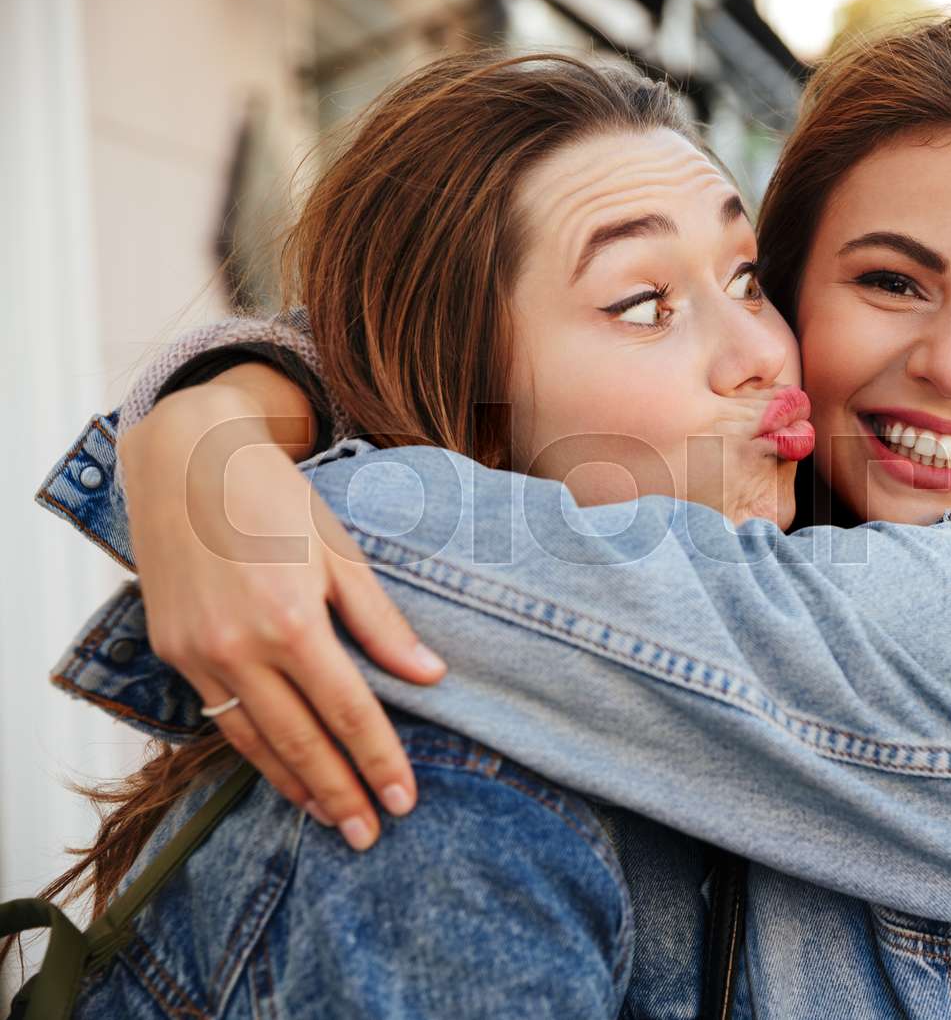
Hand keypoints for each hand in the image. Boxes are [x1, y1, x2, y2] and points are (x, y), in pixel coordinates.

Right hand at [120, 366, 446, 848]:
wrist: (186, 461)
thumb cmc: (274, 498)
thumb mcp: (341, 552)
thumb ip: (382, 623)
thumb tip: (431, 678)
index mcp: (291, 619)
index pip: (348, 710)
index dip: (379, 759)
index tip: (406, 798)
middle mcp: (240, 647)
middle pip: (301, 740)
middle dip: (341, 793)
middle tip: (373, 834)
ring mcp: (200, 654)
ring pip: (254, 741)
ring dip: (296, 786)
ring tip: (333, 819)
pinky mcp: (175, 653)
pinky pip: (220, 719)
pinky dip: (256, 753)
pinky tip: (283, 774)